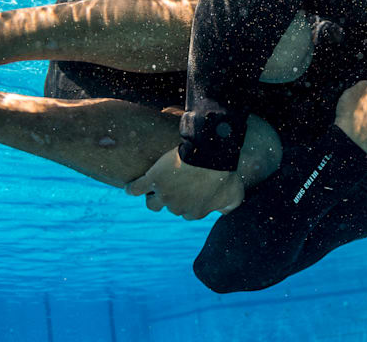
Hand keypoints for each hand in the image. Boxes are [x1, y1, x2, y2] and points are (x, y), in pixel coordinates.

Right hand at [127, 148, 244, 219]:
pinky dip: (132, 189)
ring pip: (153, 203)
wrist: (211, 154)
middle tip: (180, 181)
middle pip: (171, 207)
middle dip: (175, 197)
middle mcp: (178, 207)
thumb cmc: (224, 173)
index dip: (190, 201)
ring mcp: (165, 194)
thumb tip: (222, 213)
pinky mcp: (153, 180)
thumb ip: (229, 207)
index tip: (192, 189)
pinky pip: (136, 189)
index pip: (188, 212)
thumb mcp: (235, 194)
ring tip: (157, 186)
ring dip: (155, 196)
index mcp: (195, 212)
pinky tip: (131, 187)